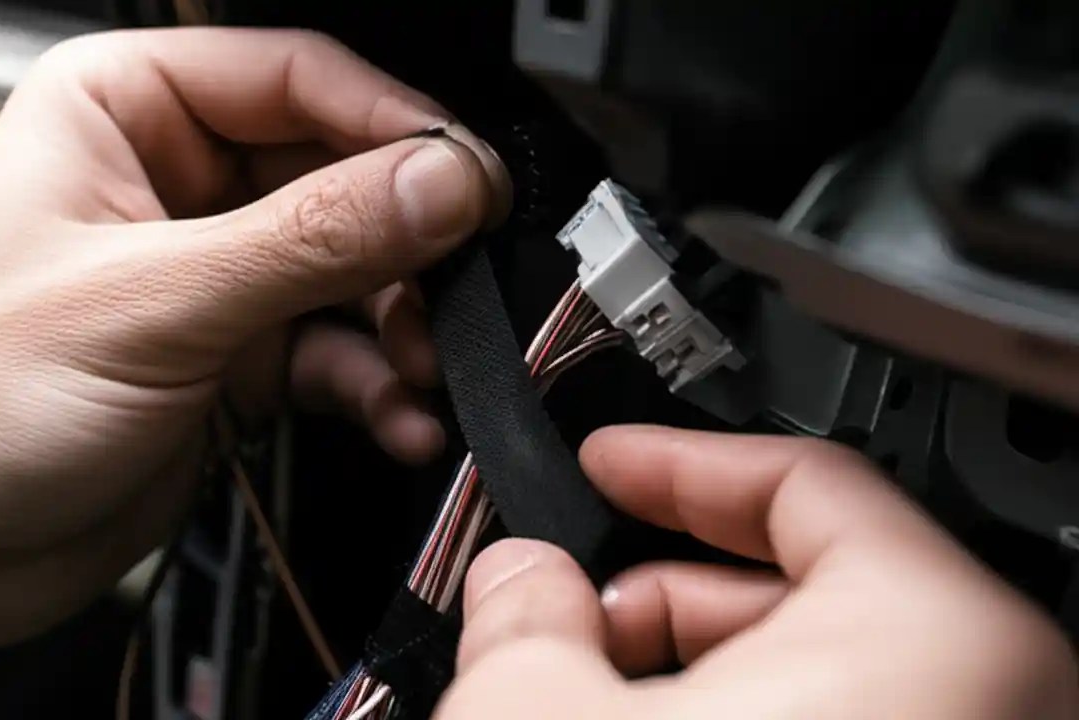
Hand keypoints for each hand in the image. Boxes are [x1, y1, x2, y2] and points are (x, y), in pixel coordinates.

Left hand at [0, 28, 507, 717]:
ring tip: (422, 367)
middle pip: (340, 177)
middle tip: (457, 285)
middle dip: (406, 241)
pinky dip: (373, 385)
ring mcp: (210, 276)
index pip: (298, 78)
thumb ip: (310, 238)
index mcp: (124, 110)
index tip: (466, 180)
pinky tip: (395, 415)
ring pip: (350, 273)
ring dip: (399, 324)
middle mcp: (175, 183)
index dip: (394, 126)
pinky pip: (333, 354)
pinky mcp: (231, 361)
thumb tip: (439, 181)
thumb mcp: (151, 300)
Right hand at [440, 427, 1078, 718]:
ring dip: (693, 674)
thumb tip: (515, 578)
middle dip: (664, 587)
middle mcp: (993, 706)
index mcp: (935, 643)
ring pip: (822, 677)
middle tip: (569, 605)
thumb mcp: (536, 712)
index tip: (611, 463)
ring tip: (585, 698)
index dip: (674, 460)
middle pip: (809, 582)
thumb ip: (520, 605)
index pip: (802, 475)